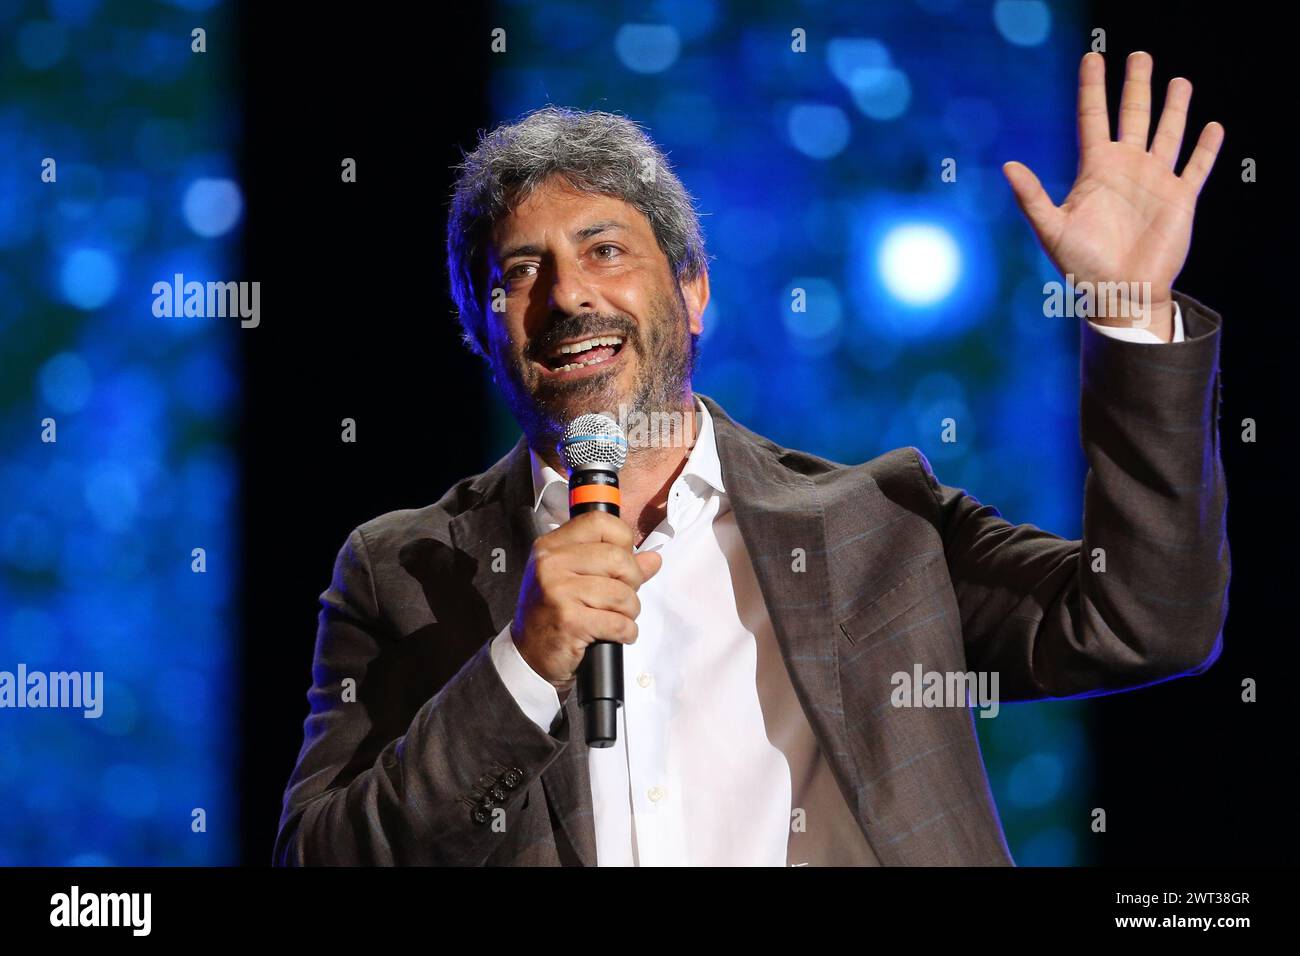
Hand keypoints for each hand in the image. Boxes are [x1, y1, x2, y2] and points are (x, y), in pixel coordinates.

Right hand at [512, 511, 662, 688]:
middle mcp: (551, 564)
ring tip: (617, 617)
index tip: (623, 560)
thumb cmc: (554, 613)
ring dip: (630, 611)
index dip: (623, 540)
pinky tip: (615, 634)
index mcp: (552, 546)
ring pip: (622, 593)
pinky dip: (626, 632)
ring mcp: (558, 592)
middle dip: (632, 581)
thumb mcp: (574, 579)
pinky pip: (618, 622)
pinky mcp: (569, 621)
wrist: (529, 655)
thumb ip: (615, 565)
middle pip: (618, 558)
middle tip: (623, 597)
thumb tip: (653, 559)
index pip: (600, 522)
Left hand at [1003, 51, 1223, 336]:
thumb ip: (1031, 197)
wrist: (1118, 293)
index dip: (1092, 88)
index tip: (1092, 58)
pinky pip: (1196, 167)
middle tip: (1139, 55)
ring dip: (1174, 108)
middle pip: (1133, 115)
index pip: (1093, 118)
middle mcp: (1126, 169)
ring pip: (1167, 133)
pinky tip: (1212, 127)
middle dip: (1136, 85)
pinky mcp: (1179, 199)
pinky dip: (1205, 148)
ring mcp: (1154, 181)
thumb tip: (1008, 165)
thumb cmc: (1080, 266)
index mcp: (1095, 170)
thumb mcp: (1051, 230)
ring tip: (1179, 81)